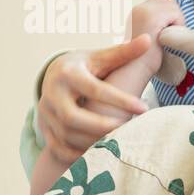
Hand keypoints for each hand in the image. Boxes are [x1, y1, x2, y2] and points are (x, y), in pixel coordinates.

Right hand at [37, 36, 152, 163]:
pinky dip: (77, 154)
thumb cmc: (84, 66)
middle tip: (126, 129)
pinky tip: (98, 152)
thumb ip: (124, 52)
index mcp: (67, 73)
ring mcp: (45, 113)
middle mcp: (51, 93)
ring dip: (92, 141)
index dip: (120, 100)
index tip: (143, 108)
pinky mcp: (45, 128)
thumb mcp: (100, 57)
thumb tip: (149, 40)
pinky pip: (58, 148)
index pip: (95, 89)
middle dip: (100, 126)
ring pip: (66, 135)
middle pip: (72, 117)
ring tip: (116, 140)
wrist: (53, 76)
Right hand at [126, 0, 186, 70]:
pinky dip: (178, 26)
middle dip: (173, 16)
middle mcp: (139, 8)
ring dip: (176, 22)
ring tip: (166, 39)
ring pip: (173, 7)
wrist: (135, 71)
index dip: (169, 16)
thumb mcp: (149, 35)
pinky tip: (167, 39)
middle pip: (169, 1)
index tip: (164, 33)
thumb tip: (174, 17)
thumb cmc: (145, 59)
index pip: (162, 2)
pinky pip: (176, 14)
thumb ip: (159, 23)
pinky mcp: (152, 17)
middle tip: (167, 36)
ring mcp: (144, 11)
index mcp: (137, 11)